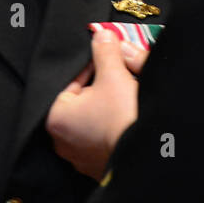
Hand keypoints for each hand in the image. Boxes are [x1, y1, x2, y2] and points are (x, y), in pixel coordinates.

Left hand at [46, 29, 140, 179]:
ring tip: (126, 99)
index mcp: (55, 118)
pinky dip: (113, 130)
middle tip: (119, 78)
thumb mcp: (114, 75)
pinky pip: (104, 141)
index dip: (92, 68)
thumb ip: (105, 51)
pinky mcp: (100, 168)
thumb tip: (102, 34)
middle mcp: (63, 142)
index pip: (72, 83)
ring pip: (93, 123)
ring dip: (108, 110)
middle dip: (101, 89)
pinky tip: (127, 121)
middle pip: (83, 104)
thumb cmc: (123, 116)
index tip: (108, 61)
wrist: (148, 154)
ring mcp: (81, 159)